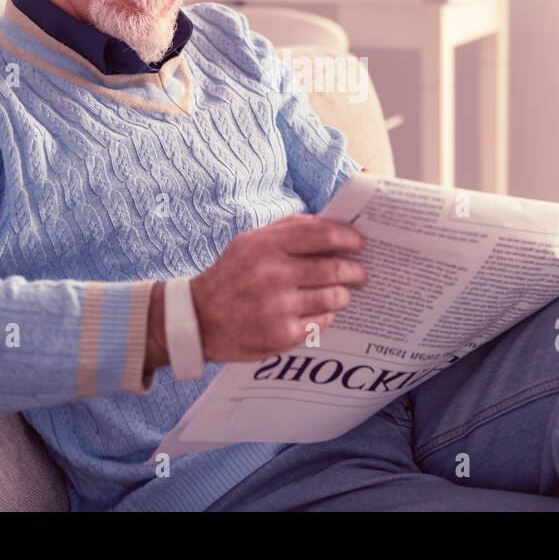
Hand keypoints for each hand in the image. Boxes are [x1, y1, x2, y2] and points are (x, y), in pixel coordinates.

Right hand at [191, 213, 366, 362]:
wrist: (198, 319)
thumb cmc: (231, 275)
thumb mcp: (250, 241)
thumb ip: (289, 229)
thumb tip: (330, 224)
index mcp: (266, 246)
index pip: (322, 235)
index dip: (348, 238)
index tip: (359, 243)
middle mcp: (273, 275)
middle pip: (335, 269)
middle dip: (356, 271)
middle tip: (360, 273)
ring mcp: (279, 308)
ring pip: (334, 297)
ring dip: (343, 294)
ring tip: (341, 293)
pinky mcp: (282, 335)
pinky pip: (322, 321)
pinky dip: (326, 315)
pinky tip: (318, 311)